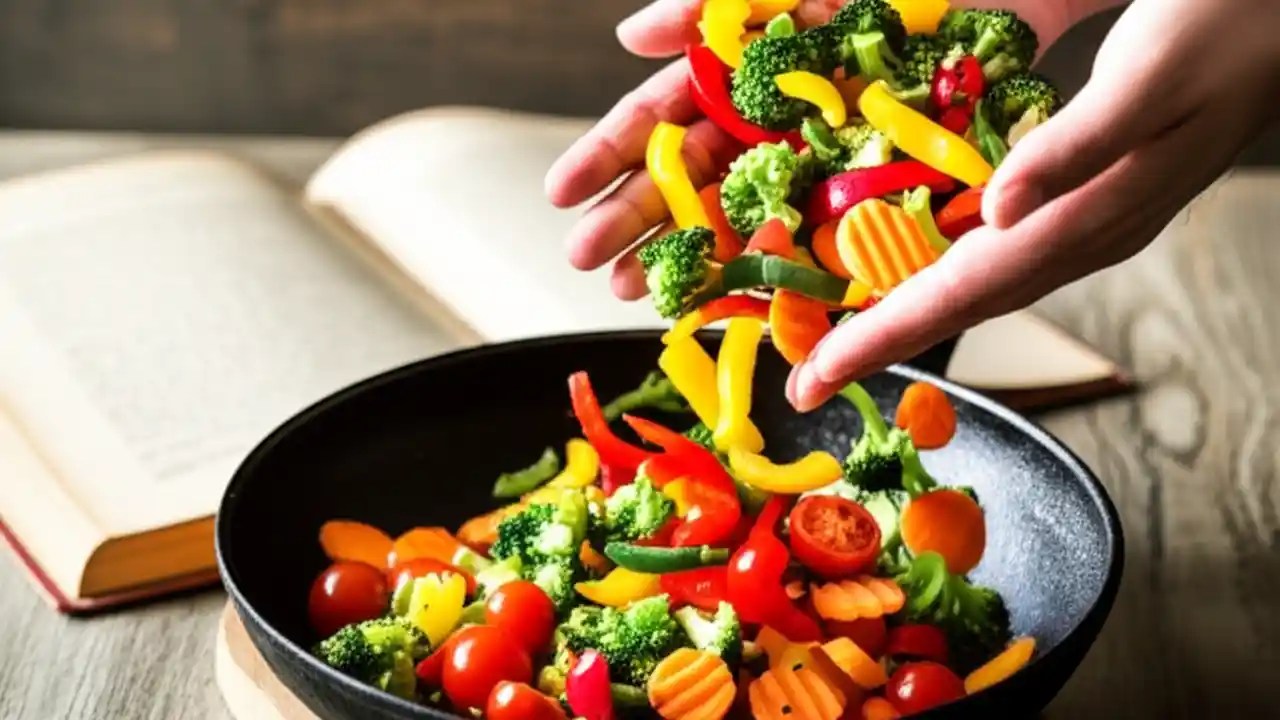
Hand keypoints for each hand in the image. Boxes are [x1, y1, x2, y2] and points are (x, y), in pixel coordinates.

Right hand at [546, 0, 1077, 299]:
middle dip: (633, 220)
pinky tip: (731, 299)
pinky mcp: (868, 194)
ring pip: (737, 214)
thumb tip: (630, 33)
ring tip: (639, 291)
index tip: (560, 194)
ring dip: (685, 254)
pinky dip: (772, 270)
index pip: (662, 116)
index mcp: (749, 73)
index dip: (609, 155)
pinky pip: (813, 238)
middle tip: (587, 263)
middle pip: (689, 177)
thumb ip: (716, 9)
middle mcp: (773, 123)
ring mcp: (817, 162)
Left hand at [789, 0, 1279, 409]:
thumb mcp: (1148, 77)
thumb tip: (993, 212)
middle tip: (809, 378)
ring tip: (848, 342)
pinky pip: (1005, 257)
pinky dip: (948, 276)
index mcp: (1095, 214)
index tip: (820, 373)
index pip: (967, 290)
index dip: (888, 334)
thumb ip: (1075, 148)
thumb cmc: (1222, 29)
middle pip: (966, 304)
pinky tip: (921, 271)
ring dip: (911, 317)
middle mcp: (1090, 234)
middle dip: (882, 343)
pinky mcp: (1097, 202)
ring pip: (986, 288)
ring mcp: (1097, 224)